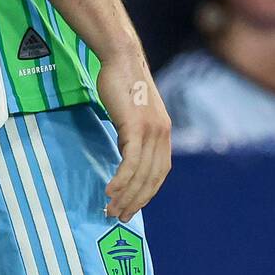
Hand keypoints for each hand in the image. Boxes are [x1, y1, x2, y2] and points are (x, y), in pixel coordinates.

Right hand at [98, 47, 171, 220]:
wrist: (122, 57)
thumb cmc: (123, 82)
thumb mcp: (134, 112)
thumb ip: (135, 134)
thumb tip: (127, 154)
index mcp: (164, 133)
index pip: (159, 173)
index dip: (147, 193)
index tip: (132, 207)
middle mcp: (162, 135)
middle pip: (151, 179)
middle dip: (135, 201)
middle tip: (118, 216)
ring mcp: (151, 131)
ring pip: (140, 174)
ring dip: (125, 196)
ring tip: (110, 209)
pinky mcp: (135, 127)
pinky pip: (129, 162)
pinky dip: (120, 180)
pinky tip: (109, 190)